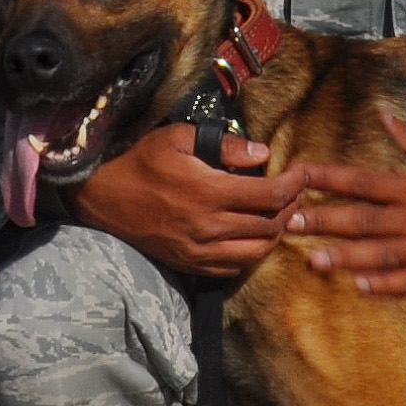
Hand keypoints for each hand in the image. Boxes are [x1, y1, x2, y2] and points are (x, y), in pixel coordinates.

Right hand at [64, 121, 293, 281]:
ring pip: (257, 252)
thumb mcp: (178, 138)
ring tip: (279, 215)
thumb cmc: (142, 162)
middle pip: (269, 225)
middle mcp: (207, 226)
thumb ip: (225, 145)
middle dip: (290, 208)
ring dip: (276, 234)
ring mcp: (198, 250)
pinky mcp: (190, 264)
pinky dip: (251, 254)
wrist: (104, 198)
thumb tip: (262, 154)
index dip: (293, 185)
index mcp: (208, 192)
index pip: (269, 195)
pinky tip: (252, 236)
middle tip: (293, 194)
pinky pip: (234, 268)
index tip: (301, 175)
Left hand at [279, 113, 405, 296]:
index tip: (299, 177)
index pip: (362, 181)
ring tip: (314, 260)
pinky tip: (360, 286)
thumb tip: (382, 115)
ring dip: (344, 257)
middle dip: (324, 221)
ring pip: (378, 254)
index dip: (328, 179)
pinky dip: (383, 284)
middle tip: (291, 224)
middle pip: (362, 220)